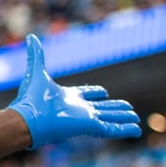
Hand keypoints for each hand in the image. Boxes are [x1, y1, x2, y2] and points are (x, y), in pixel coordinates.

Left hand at [8, 34, 140, 148]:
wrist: (29, 118)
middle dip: (115, 108)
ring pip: (110, 118)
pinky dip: (124, 129)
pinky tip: (136, 129)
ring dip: (122, 117)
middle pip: (102, 108)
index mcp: (68, 97)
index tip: (103, 92)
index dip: (95, 93)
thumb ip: (36, 55)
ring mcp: (85, 119)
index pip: (85, 95)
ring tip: (135, 116)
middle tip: (127, 107)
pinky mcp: (91, 127)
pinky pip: (112, 129)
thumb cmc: (31, 98)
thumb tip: (31, 37)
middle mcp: (78, 109)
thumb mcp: (36, 72)